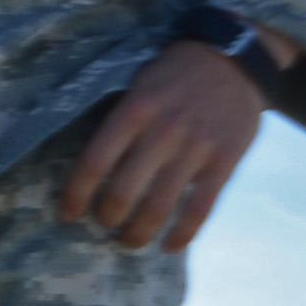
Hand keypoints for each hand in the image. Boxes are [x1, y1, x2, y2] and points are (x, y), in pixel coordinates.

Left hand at [58, 39, 263, 254]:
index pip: (94, 163)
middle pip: (123, 193)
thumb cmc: (176, 73)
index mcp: (135, 110)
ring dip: (138, 234)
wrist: (237, 59)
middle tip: (103, 225)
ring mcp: (196, 149)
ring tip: (129, 242)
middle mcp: (163, 131)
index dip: (76, 195)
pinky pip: (200, 210)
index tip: (68, 214)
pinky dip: (183, 235)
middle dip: (107, 219)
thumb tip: (90, 165)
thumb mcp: (140, 82)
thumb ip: (120, 119)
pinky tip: (170, 247)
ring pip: (159, 208)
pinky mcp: (224, 162)